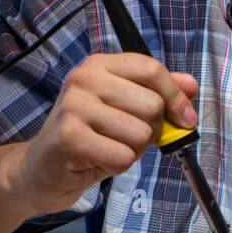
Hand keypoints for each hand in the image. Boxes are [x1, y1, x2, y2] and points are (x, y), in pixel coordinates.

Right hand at [13, 52, 197, 215]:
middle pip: (152, 104)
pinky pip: (123, 156)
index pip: (152, 69)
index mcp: (100, 65)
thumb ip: (157, 93)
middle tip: (124, 137)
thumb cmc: (87, 136)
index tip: (185, 118)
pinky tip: (97, 160)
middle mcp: (84, 79)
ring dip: (132, 150)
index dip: (176, 97)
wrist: (41, 168)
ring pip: (140, 133)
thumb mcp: (123, 108)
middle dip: (150, 130)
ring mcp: (74, 107)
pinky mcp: (69, 137)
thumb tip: (190, 85)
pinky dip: (117, 166)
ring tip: (107, 147)